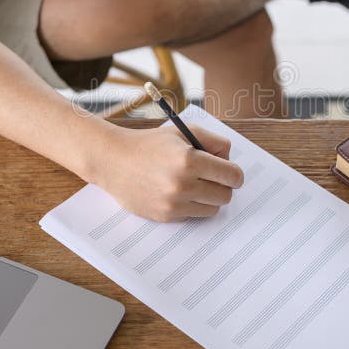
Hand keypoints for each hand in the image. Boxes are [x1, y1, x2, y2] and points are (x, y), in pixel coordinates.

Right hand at [88, 124, 244, 221]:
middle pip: (225, 195)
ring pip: (212, 209)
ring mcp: (173, 203)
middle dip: (222, 186)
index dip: (234, 174)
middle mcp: (182, 184)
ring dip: (208, 198)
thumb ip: (213, 142)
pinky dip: (191, 205)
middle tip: (211, 178)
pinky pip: (193, 215)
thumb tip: (229, 160)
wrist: (113, 160)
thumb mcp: (183, 132)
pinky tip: (176, 192)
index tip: (231, 173)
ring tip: (194, 185)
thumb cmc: (150, 144)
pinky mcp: (165, 216)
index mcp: (190, 160)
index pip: (232, 175)